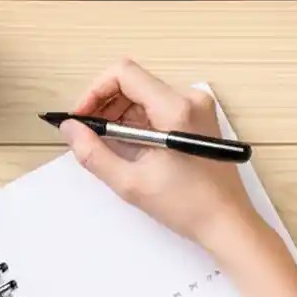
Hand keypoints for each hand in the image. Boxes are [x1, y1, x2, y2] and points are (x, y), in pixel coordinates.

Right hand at [60, 59, 264, 253]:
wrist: (227, 222)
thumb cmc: (187, 205)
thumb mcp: (129, 182)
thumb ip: (92, 152)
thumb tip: (69, 129)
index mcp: (175, 109)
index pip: (124, 73)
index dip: (94, 91)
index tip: (82, 118)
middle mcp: (189, 99)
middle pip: (132, 83)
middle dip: (104, 105)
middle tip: (88, 134)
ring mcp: (196, 107)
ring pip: (142, 95)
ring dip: (118, 116)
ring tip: (108, 145)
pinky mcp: (197, 118)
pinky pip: (157, 108)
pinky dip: (135, 122)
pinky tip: (129, 147)